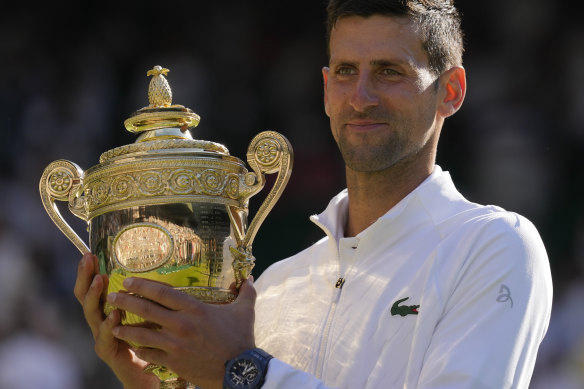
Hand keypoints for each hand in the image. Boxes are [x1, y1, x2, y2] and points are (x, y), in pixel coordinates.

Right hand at [73, 253, 158, 388]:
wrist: (145, 371)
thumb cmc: (147, 338)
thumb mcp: (146, 312)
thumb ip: (145, 294)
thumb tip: (155, 267)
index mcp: (107, 307)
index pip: (94, 286)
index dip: (90, 270)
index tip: (90, 253)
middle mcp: (100, 320)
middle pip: (86, 295)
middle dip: (85, 276)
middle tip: (87, 260)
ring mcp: (101, 335)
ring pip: (92, 313)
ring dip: (94, 295)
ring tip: (99, 280)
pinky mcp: (107, 350)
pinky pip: (104, 336)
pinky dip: (108, 324)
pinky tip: (113, 314)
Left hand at [106, 276, 256, 388]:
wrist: (240, 371)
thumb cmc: (242, 339)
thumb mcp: (245, 312)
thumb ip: (245, 292)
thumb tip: (250, 278)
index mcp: (195, 309)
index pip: (162, 292)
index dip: (142, 285)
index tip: (128, 281)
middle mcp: (181, 325)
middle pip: (146, 310)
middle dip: (126, 302)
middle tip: (112, 297)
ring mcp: (175, 345)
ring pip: (142, 334)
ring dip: (126, 328)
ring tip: (114, 325)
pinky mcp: (174, 362)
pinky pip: (150, 355)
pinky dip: (140, 350)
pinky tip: (133, 347)